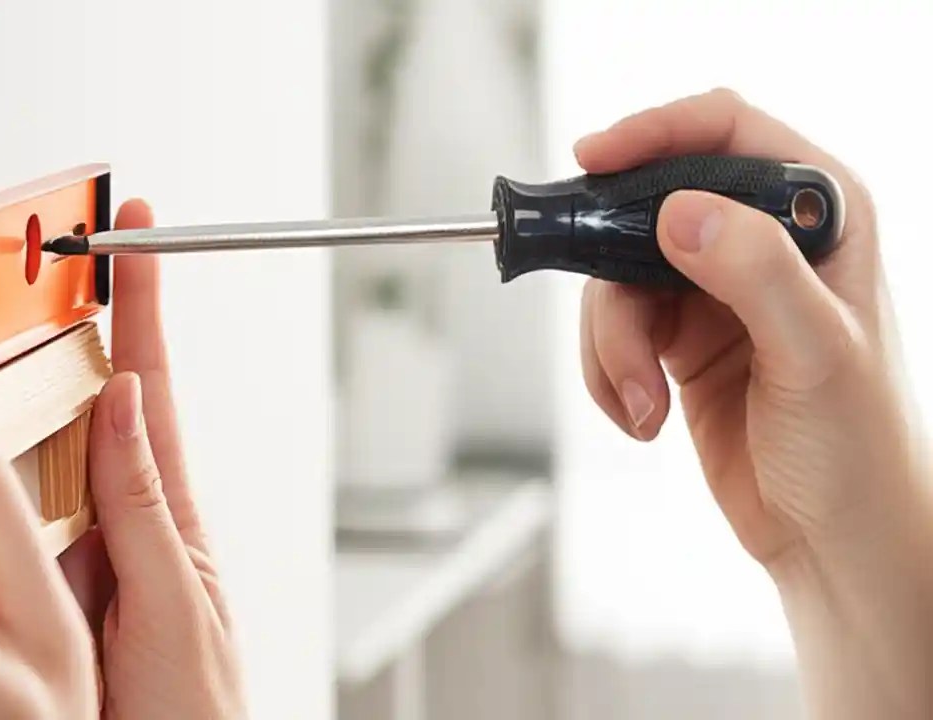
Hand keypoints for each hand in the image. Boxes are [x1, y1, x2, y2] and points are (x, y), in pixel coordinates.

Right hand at [59, 199, 245, 718]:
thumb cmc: (196, 712)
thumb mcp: (178, 606)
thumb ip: (145, 510)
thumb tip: (125, 405)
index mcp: (169, 515)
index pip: (152, 388)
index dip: (145, 308)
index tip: (140, 235)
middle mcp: (128, 521)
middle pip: (98, 403)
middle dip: (87, 323)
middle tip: (69, 252)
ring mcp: (87, 549)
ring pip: (48, 452)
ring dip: (28, 393)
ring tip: (10, 331)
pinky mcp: (48, 585)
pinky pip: (14, 512)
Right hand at [578, 88, 932, 716]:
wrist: (833, 540)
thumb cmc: (860, 452)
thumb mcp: (816, 353)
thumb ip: (754, 271)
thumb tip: (680, 213)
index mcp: (820, 216)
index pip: (725, 132)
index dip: (654, 133)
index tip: (593, 160)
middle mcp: (763, 242)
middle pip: (646, 208)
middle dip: (613, 272)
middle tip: (607, 320)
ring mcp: (715, 291)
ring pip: (616, 278)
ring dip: (613, 346)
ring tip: (642, 402)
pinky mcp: (679, 339)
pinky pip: (611, 330)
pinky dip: (608, 373)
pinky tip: (643, 414)